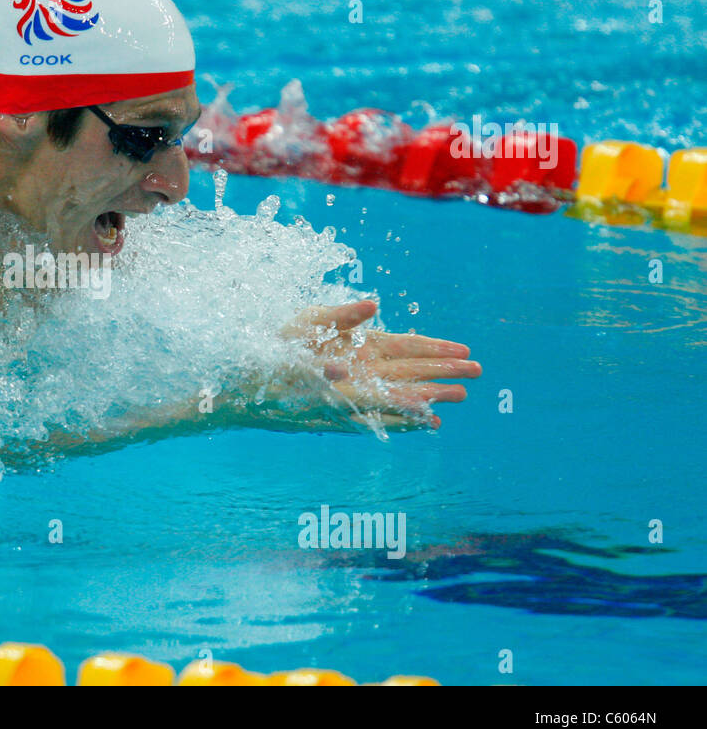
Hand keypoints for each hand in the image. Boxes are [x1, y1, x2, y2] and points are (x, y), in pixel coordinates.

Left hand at [283, 300, 479, 430]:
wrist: (250, 372)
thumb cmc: (280, 341)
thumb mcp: (311, 321)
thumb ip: (343, 316)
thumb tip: (374, 306)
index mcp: (360, 344)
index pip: (406, 346)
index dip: (435, 348)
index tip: (464, 348)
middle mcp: (364, 369)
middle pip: (412, 371)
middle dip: (443, 371)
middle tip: (477, 372)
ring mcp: (356, 391)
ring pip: (401, 395)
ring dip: (429, 396)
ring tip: (460, 397)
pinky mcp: (343, 411)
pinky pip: (378, 417)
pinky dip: (401, 419)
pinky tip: (425, 422)